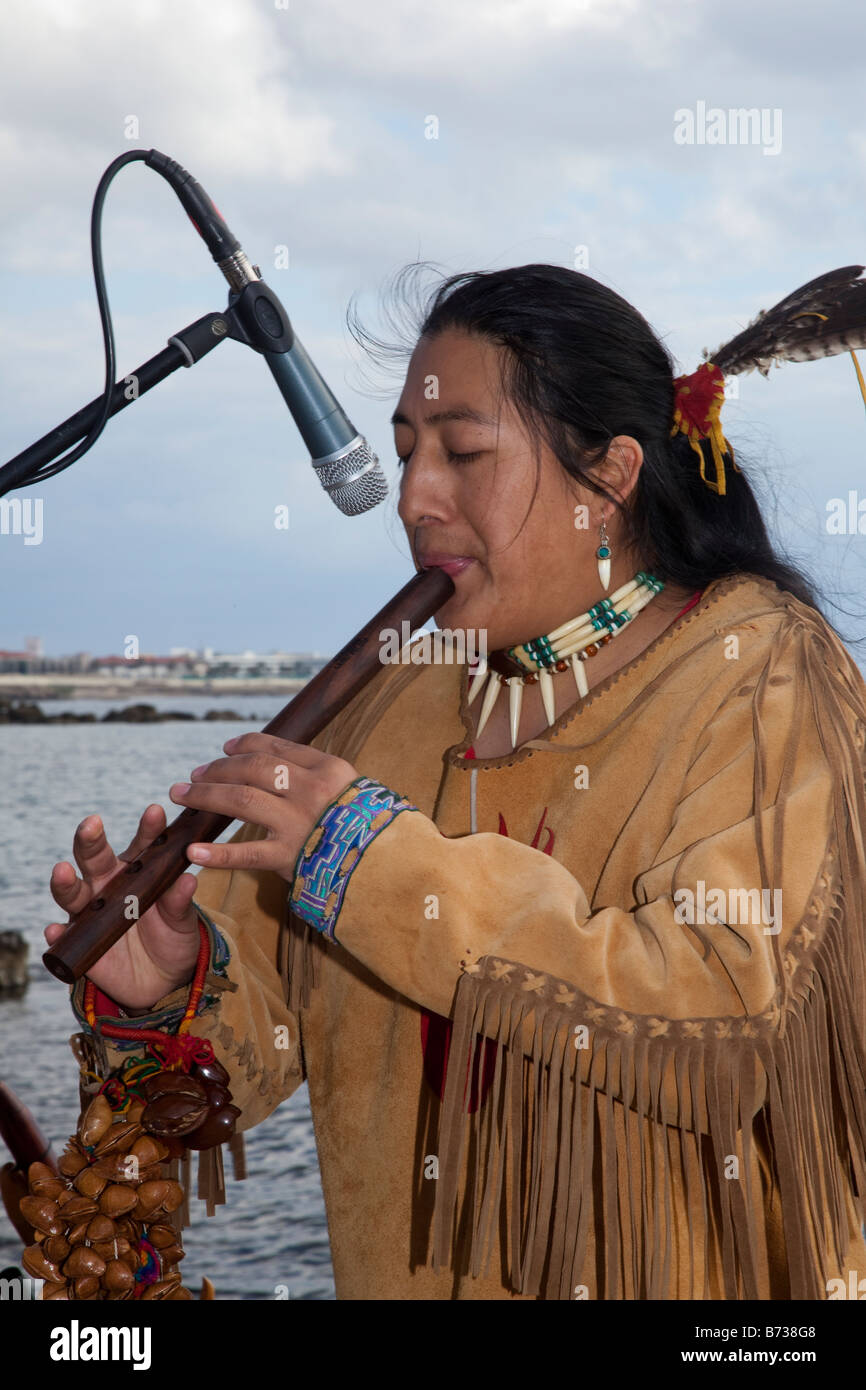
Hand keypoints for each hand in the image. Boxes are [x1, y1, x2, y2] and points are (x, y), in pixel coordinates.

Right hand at [45, 806, 200, 1010]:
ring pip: (71, 892)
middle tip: (91, 824)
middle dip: (90, 840)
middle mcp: (108, 885)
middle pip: (93, 858)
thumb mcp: (182, 921)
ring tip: (62, 870)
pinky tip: (55, 931)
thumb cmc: (173, 938)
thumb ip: (180, 902)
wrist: (163, 980)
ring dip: (64, 881)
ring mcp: (90, 912)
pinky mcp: (78, 942)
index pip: (142, 844)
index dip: (148, 828)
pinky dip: (58, 933)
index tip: (156, 812)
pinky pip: (64, 937)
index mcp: (137, 871)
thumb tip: (188, 880)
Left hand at [170, 733, 358, 878]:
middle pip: (253, 769)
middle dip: (218, 768)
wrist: (390, 869)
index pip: (276, 747)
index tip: (226, 747)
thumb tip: (276, 758)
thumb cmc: (369, 829)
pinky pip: (247, 854)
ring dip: (206, 796)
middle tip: (194, 774)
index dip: (245, 745)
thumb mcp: (350, 790)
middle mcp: (311, 791)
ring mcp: (299, 824)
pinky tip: (193, 852)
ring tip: (182, 795)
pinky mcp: (290, 858)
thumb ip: (316, 774)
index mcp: (327, 769)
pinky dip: (217, 854)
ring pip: (242, 800)